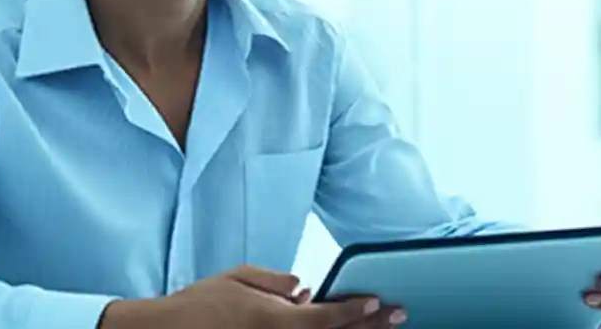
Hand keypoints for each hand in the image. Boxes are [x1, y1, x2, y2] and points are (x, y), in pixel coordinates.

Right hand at [99, 264, 406, 328]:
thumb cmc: (201, 304)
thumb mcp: (239, 277)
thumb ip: (276, 283)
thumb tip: (304, 289)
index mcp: (274, 319)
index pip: (325, 318)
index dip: (355, 311)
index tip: (378, 303)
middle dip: (369, 327)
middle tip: (399, 314)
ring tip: (383, 327)